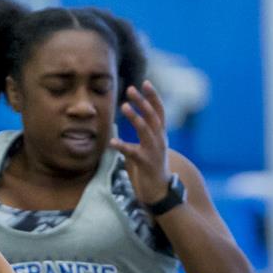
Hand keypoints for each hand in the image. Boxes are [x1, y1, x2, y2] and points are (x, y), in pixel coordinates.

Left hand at [111, 81, 172, 208]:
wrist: (159, 190)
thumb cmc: (152, 165)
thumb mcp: (152, 144)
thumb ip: (146, 129)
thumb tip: (133, 113)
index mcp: (161, 134)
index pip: (159, 111)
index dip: (153, 96)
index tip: (145, 82)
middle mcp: (160, 139)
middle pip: (153, 116)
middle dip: (142, 101)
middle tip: (130, 89)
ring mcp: (154, 151)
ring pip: (145, 130)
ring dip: (135, 117)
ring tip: (123, 106)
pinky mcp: (146, 163)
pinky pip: (133, 153)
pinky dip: (122, 146)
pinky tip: (112, 143)